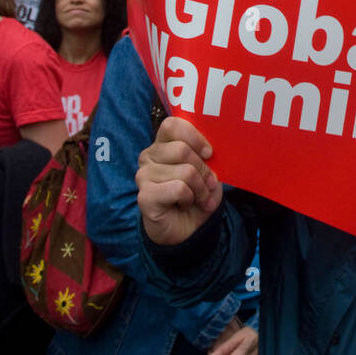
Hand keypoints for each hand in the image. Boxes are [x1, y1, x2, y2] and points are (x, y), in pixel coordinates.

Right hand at [136, 117, 221, 245]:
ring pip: (185, 171)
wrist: (187, 229)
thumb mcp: (208, 172)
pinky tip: (185, 204)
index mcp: (163, 145)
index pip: (172, 125)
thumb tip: (212, 151)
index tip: (209, 153)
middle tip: (209, 184)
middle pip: (182, 149)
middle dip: (203, 170)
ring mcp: (143, 176)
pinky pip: (178, 189)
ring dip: (200, 188)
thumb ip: (207, 156)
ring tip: (199, 197)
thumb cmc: (197, 195)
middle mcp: (149, 156)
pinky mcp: (144, 196)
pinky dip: (190, 198)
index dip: (194, 136)